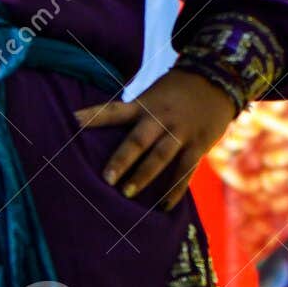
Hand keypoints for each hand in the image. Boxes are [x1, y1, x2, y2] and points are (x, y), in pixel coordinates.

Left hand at [72, 67, 237, 211]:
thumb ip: (132, 114)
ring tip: (127, 193)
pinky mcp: (198, 145)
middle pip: (138, 140)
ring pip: (160, 156)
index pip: (113, 111)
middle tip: (105, 178)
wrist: (216, 80)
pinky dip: (175, 190)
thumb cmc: (175, 92)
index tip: (71, 122)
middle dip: (121, 159)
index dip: (92, 116)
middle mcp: (159, 118)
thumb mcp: (152, 95)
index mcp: (143, 105)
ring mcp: (180, 132)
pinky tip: (163, 207)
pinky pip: (186, 170)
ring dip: (144, 176)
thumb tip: (100, 133)